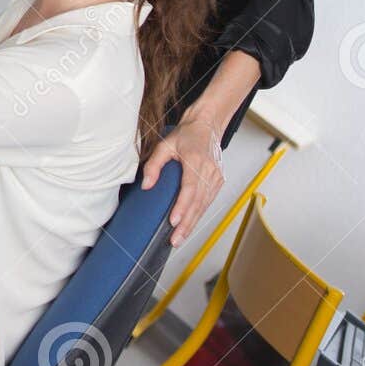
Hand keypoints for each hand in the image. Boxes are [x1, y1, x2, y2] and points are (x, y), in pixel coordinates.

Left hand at [141, 100, 226, 246]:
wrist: (207, 126)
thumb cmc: (187, 134)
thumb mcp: (165, 145)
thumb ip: (154, 165)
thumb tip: (146, 185)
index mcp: (196, 161)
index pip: (189, 189)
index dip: (182, 207)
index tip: (174, 221)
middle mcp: (209, 171)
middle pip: (197, 203)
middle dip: (186, 224)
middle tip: (175, 240)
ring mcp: (216, 177)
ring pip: (204, 205)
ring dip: (192, 223)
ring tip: (180, 238)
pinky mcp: (218, 181)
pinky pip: (208, 201)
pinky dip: (199, 214)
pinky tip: (190, 225)